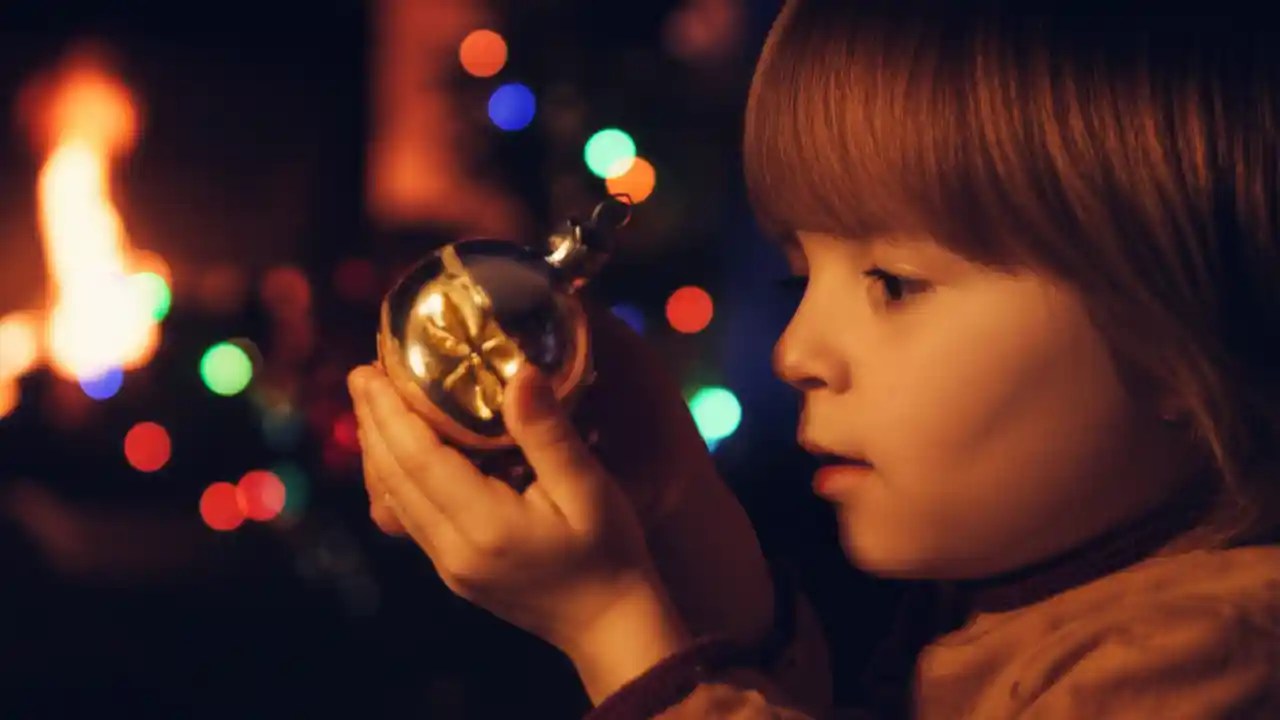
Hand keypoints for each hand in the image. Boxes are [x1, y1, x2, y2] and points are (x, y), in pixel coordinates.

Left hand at [356, 301, 776, 648]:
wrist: (608, 622)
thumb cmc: (608, 551)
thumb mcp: (588, 487)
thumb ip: (548, 432)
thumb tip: (520, 372)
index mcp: (484, 526)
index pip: (418, 459)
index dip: (389, 412)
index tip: (367, 370)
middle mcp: (453, 549)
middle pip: (394, 477)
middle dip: (373, 422)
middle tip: (362, 373)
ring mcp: (448, 565)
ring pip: (393, 499)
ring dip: (378, 449)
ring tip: (374, 404)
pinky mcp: (452, 570)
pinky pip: (407, 516)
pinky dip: (395, 476)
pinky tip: (402, 451)